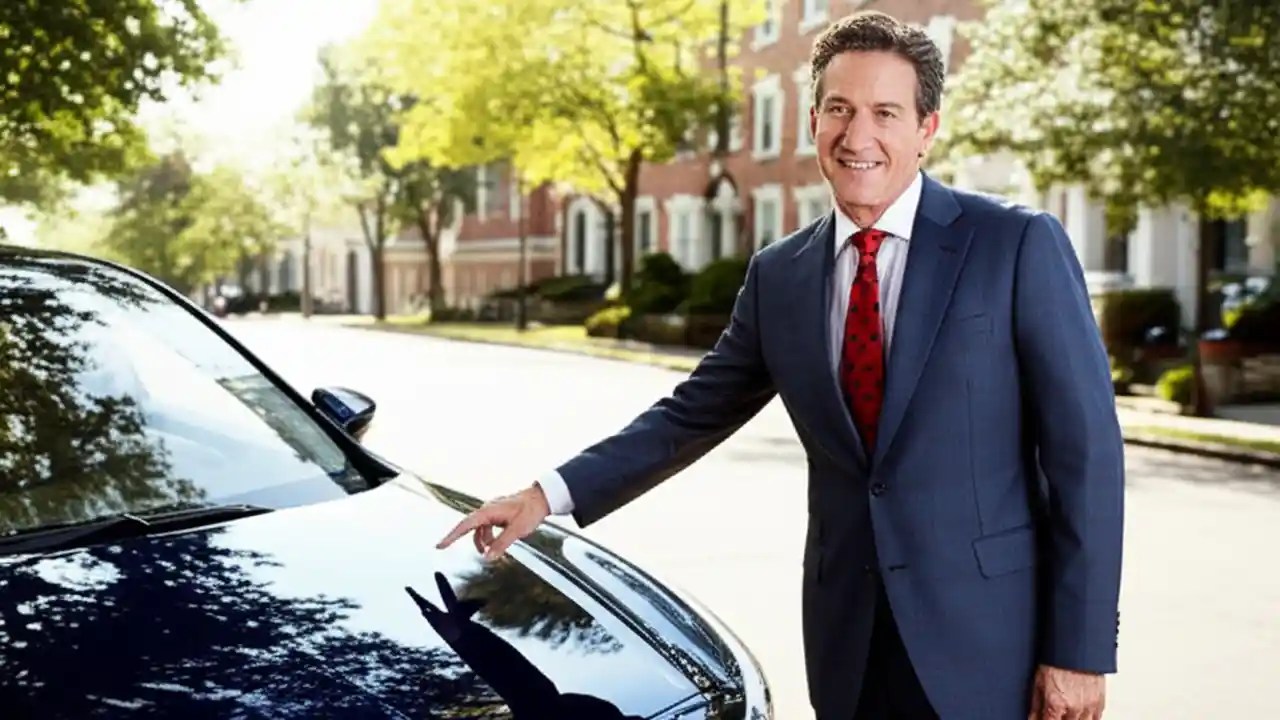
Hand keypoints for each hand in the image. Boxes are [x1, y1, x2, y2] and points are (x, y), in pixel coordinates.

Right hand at [436, 484, 550, 560]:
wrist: (542, 498)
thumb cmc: (530, 510)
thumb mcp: (517, 530)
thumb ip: (501, 544)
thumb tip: (487, 557)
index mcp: (488, 511)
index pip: (465, 525)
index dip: (451, 536)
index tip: (439, 546)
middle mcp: (487, 510)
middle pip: (470, 528)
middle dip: (468, 541)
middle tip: (448, 548)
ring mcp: (492, 512)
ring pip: (481, 531)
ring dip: (485, 542)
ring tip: (495, 552)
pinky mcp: (498, 514)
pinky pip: (489, 528)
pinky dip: (491, 538)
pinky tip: (500, 544)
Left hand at [1028, 664, 1105, 719]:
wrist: (1077, 645)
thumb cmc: (1057, 659)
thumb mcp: (1039, 681)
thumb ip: (1036, 705)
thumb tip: (1032, 718)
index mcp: (1056, 703)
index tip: (1043, 718)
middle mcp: (1074, 708)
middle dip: (1058, 719)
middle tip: (1055, 712)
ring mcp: (1089, 706)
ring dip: (1072, 719)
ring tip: (1066, 711)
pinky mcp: (1100, 702)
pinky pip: (1095, 719)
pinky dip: (1086, 718)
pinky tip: (1079, 712)